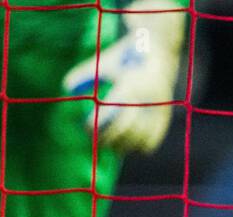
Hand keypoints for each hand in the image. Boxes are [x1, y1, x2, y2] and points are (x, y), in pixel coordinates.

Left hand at [62, 2, 185, 154]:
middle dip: (108, 136)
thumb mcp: (104, 61)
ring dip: (122, 143)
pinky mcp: (164, 119)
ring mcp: (158, 111)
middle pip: (126, 129)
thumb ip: (85, 74)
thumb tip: (68, 89)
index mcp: (131, 85)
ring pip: (139, 139)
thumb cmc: (125, 58)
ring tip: (109, 142)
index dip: (98, 124)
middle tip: (95, 138)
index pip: (112, 112)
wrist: (159, 54)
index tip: (86, 127)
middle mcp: (147, 100)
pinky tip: (125, 143)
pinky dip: (137, 146)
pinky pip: (150, 143)